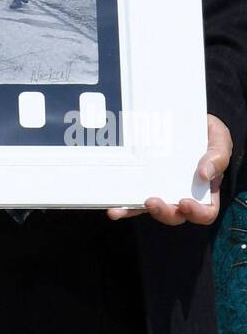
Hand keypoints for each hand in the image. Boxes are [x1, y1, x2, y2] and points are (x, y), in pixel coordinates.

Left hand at [107, 114, 231, 225]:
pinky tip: (114, 208)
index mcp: (205, 189)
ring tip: (120, 210)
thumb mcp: (219, 139)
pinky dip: (124, 205)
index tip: (184, 202)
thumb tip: (204, 175)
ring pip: (151, 208)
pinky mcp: (144, 182)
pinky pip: (135, 196)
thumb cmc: (208, 133)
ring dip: (136, 211)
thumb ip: (217, 156)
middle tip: (152, 202)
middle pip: (176, 214)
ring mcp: (162, 188)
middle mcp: (182, 192)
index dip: (197, 212)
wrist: (187, 119)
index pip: (206, 211)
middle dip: (164, 212)